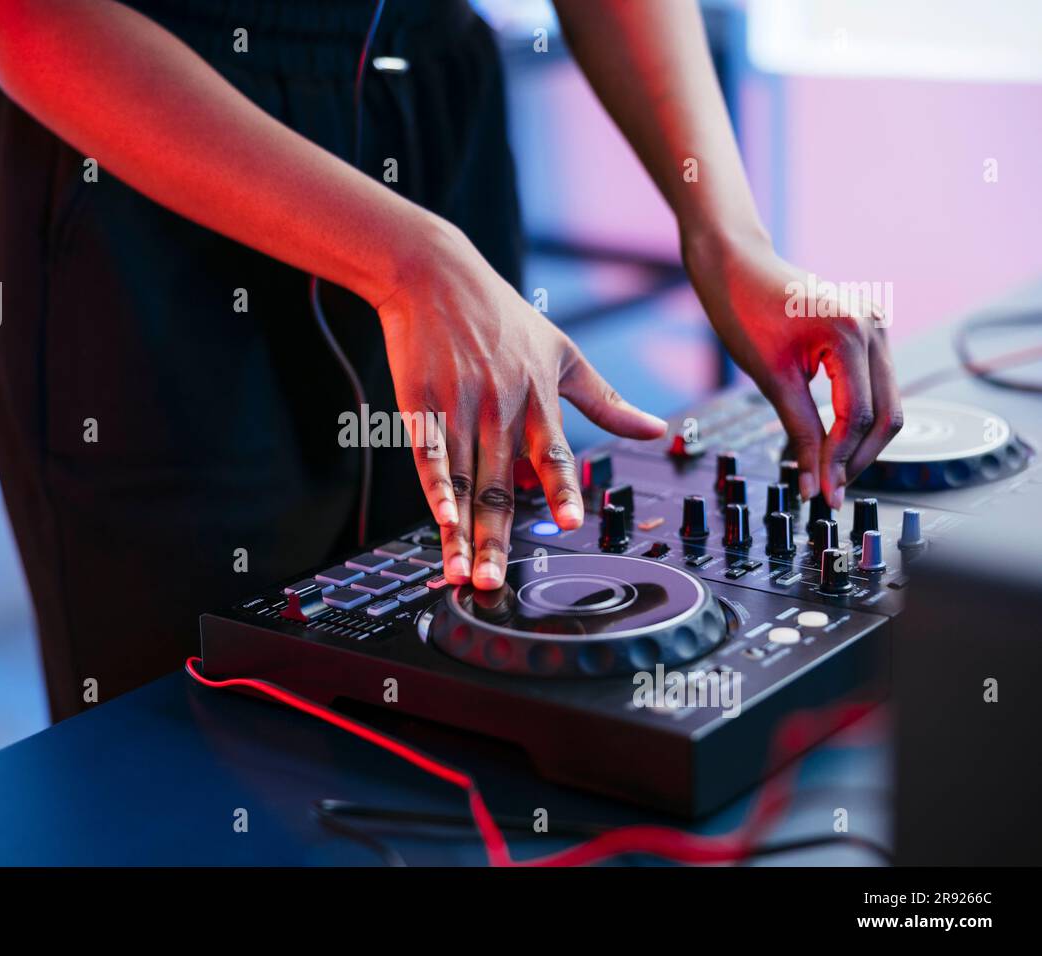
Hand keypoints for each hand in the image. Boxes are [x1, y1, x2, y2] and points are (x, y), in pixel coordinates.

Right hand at [377, 220, 666, 589]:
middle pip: (500, 483)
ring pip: (462, 480)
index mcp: (537, 397)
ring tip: (461, 572)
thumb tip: (655, 430)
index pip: (553, 452)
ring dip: (460, 530)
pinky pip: (428, 455)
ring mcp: (457, 406)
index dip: (560, 487)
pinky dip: (433, 488)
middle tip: (494, 581)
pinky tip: (438, 518)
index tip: (568, 521)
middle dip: (496, 537)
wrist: (434, 274)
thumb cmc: (501, 315)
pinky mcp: (419, 404)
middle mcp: (499, 406)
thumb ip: (605, 400)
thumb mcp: (563, 352)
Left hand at [683, 229, 901, 508]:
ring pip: (887, 402)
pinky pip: (875, 385)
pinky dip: (858, 417)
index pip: (858, 415)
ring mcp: (877, 325)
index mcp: (851, 332)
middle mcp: (875, 326)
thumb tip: (812, 483)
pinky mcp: (869, 331)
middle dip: (858, 458)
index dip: (840, 460)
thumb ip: (798, 432)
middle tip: (830, 491)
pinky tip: (834, 442)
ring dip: (861, 441)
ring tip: (830, 472)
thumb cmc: (744, 310)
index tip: (823, 494)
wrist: (736, 266)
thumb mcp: (770, 379)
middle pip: (887, 413)